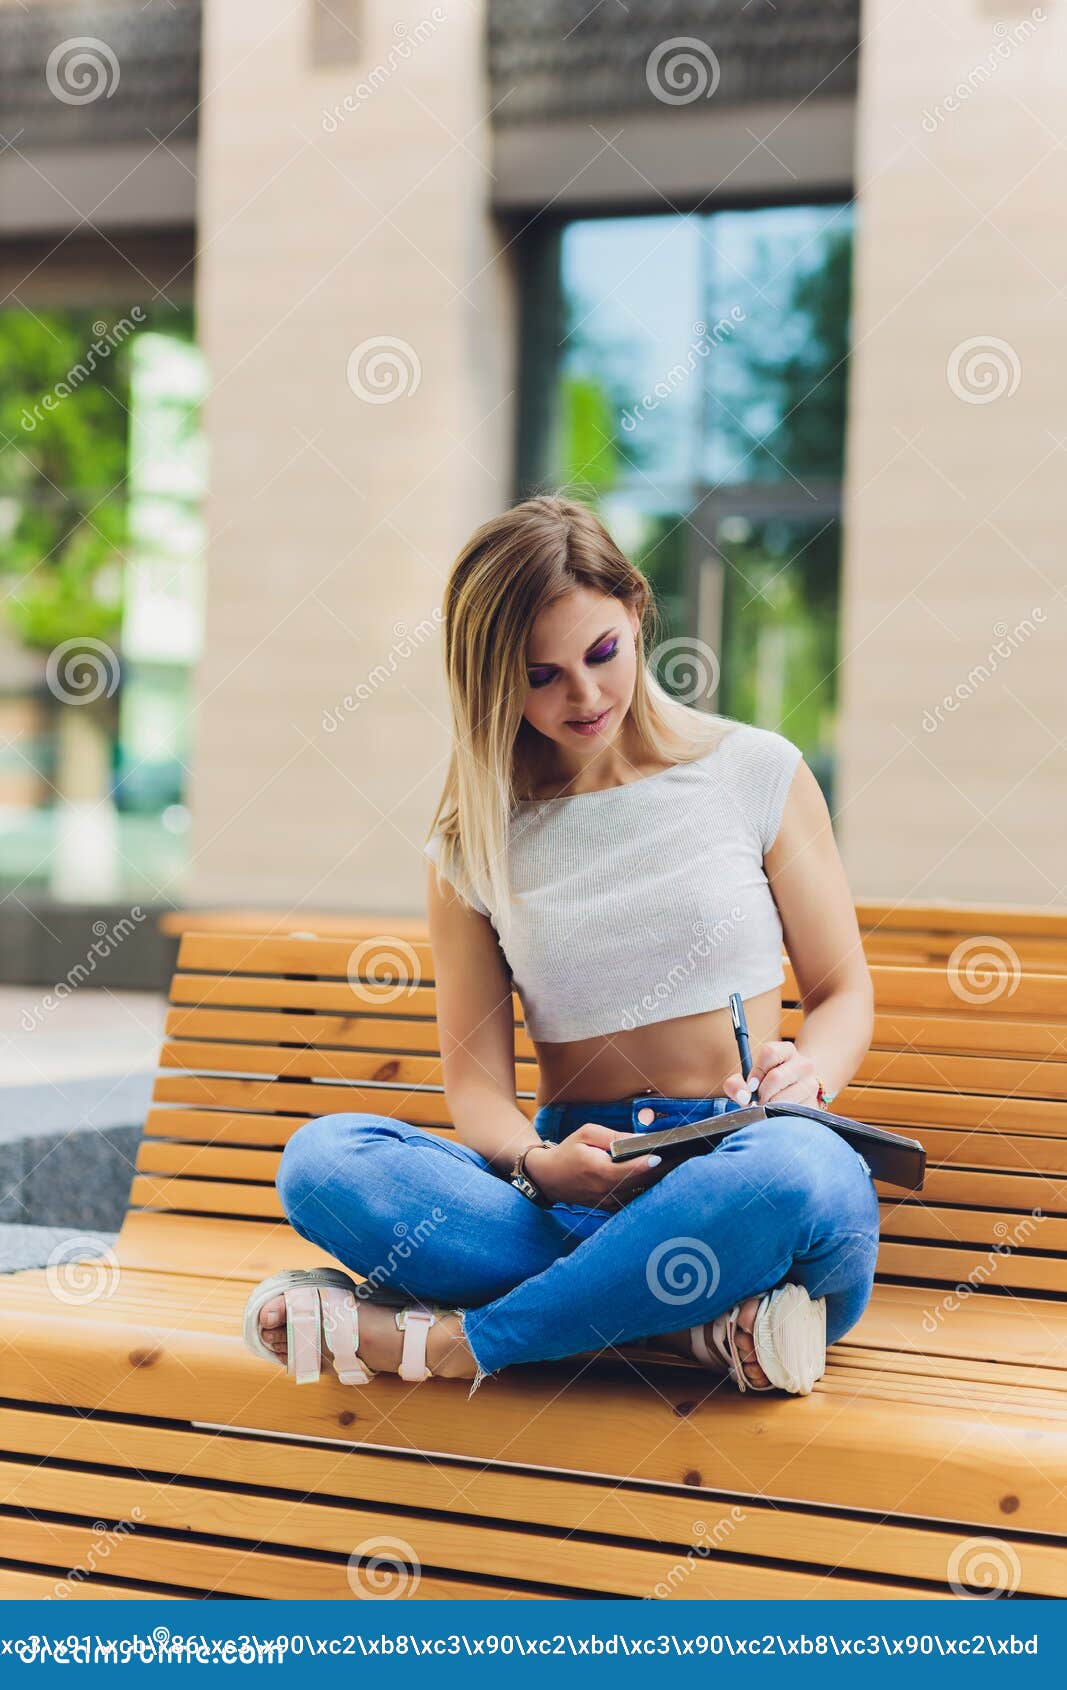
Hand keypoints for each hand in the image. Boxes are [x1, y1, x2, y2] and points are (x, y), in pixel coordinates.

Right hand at [524, 1123, 667, 1211]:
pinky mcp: (610, 1207)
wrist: (548, 1177)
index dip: (646, 1164)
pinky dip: (647, 1189)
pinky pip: (633, 1198)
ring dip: (658, 1181)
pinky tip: (662, 1178)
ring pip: (639, 1193)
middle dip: (661, 1171)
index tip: (662, 1157)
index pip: (628, 1170)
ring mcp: (608, 1202)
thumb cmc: (568, 1151)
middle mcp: (605, 1190)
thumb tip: (639, 1140)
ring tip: (678, 1166)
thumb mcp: (587, 1134)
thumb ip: (613, 1137)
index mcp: (598, 1171)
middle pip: (639, 1182)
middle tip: (682, 1159)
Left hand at [722, 1039, 819, 1107]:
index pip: (770, 1052)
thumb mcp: (750, 1079)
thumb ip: (736, 1084)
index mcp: (787, 1050)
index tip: (752, 1084)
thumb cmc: (767, 1085)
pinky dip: (779, 1115)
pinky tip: (779, 1113)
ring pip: (783, 1097)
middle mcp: (804, 1064)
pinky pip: (791, 1112)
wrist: (796, 1095)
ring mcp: (812, 1084)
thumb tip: (742, 1096)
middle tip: (759, 1100)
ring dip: (770, 1106)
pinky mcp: (814, 1104)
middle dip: (762, 1093)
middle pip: (776, 1077)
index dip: (756, 1070)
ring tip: (769, 1107)